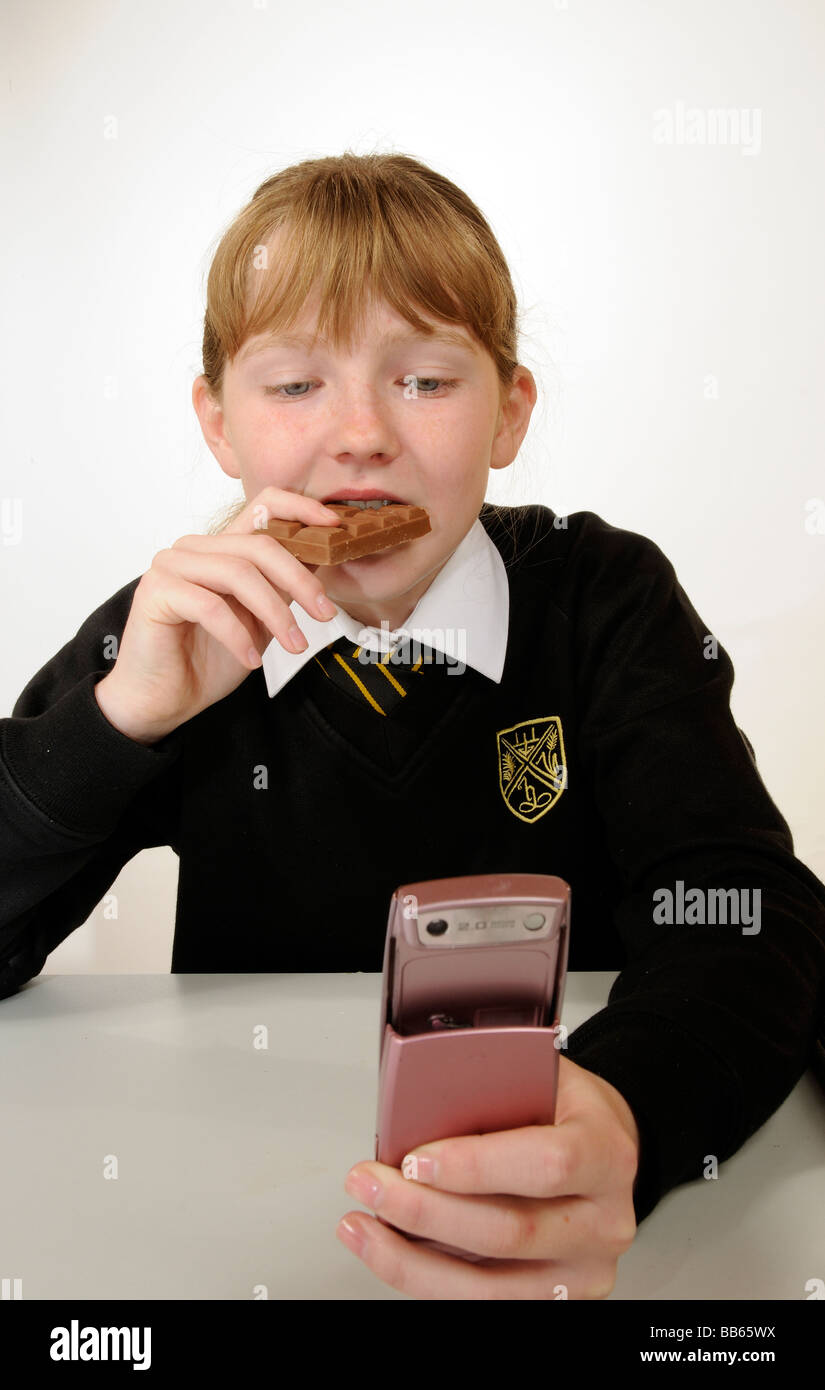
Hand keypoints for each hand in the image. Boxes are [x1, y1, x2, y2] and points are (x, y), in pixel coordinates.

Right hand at [94, 486, 340, 742]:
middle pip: (259, 546)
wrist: (163, 700)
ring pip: (238, 573)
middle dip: (300, 581)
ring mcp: (171, 565)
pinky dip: (238, 635)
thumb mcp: (261, 621)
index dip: (300, 509)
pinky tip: (250, 660)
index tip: (335, 526)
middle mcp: (194, 548)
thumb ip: (283, 589)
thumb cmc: (207, 660)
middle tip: (325, 615)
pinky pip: (209, 605)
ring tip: (295, 646)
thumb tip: (324, 559)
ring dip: (275, 613)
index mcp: (220, 547)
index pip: (263, 506)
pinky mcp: (156, 591)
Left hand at [337, 1054, 639, 1298]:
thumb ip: (494, 1087)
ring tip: (362, 1226)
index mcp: (607, 1153)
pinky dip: (426, 1279)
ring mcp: (584, 1271)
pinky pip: (483, 1301)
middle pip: (509, 1231)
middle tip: (370, 1183)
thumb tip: (417, 1102)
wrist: (605, 1150)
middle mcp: (605, 1221)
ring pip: (489, 1286)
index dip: (476, 1166)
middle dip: (424, 1211)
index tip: (415, 1160)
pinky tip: (392, 1251)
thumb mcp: (543, 1077)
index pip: (547, 1164)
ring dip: (411, 1259)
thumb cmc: (565, 1110)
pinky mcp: (558, 1299)